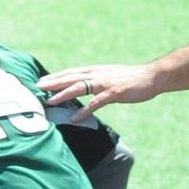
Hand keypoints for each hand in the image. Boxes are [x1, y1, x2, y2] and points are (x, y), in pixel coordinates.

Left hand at [37, 63, 160, 122]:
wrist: (152, 76)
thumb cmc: (130, 78)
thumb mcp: (109, 75)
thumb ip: (95, 80)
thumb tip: (83, 85)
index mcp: (94, 70)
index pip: (69, 72)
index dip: (54, 76)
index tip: (39, 81)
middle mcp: (96, 74)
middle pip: (69, 78)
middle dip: (51, 83)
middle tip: (35, 88)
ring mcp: (104, 83)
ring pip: (78, 87)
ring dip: (62, 95)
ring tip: (49, 102)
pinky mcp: (113, 93)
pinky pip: (95, 103)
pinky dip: (84, 110)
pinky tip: (74, 118)